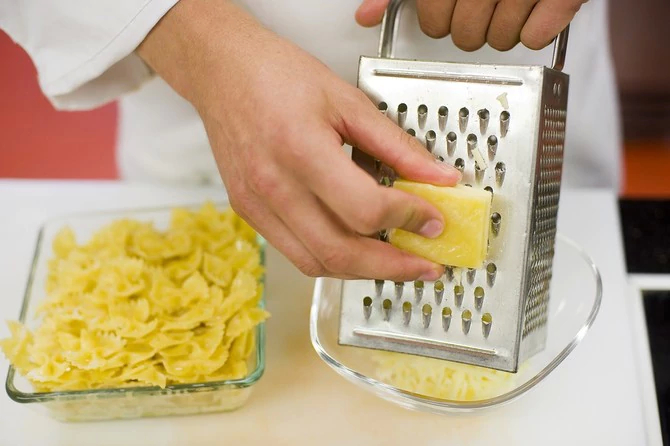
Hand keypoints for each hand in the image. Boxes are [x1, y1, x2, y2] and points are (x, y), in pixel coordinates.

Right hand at [137, 0, 460, 280]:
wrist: (221, 71)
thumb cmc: (277, 75)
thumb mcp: (347, 101)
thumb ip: (396, 146)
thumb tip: (437, 177)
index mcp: (300, 149)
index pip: (365, 209)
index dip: (409, 218)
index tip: (434, 218)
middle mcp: (274, 186)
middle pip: (341, 253)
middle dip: (394, 267)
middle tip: (426, 265)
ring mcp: (257, 205)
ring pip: (317, 264)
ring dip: (364, 271)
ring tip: (397, 262)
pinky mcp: (249, 212)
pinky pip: (295, 253)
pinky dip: (332, 258)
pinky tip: (356, 246)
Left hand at [356, 0, 586, 50]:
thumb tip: (366, 16)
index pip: (432, 22)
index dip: (440, 18)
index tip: (451, 7)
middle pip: (465, 38)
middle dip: (472, 26)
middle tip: (483, 4)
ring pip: (499, 42)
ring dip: (504, 28)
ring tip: (511, 1)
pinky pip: (536, 37)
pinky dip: (537, 28)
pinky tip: (535, 6)